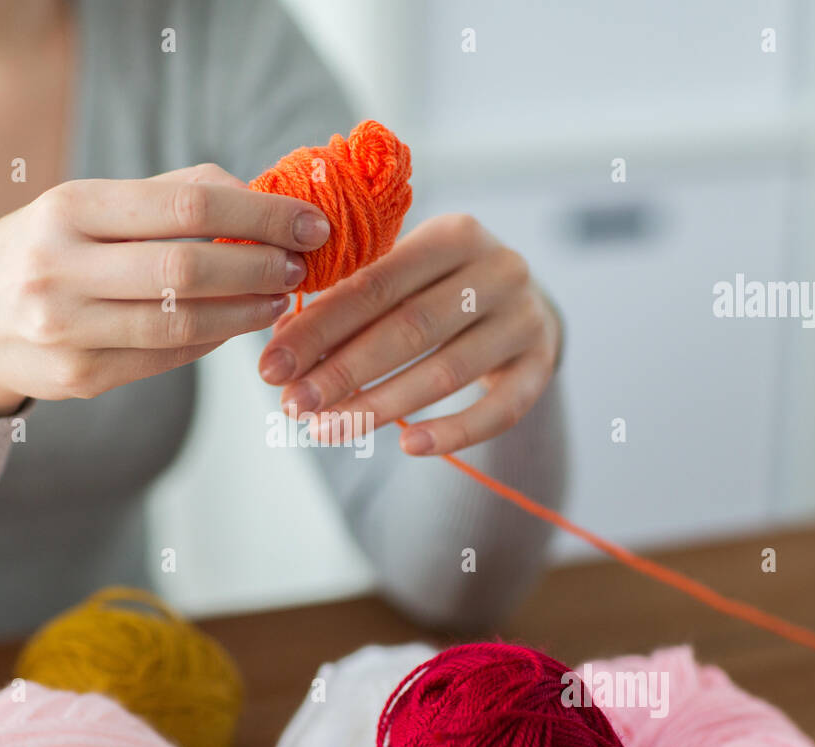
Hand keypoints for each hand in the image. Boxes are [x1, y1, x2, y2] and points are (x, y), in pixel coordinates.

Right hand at [0, 164, 330, 415]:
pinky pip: (168, 358)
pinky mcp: (80, 378)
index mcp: (65, 210)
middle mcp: (59, 269)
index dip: (261, 214)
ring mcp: (67, 331)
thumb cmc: (34, 252)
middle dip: (261, 266)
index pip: (187, 205)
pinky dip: (212, 340)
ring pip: (185, 323)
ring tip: (278, 297)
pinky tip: (236, 324)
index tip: (307, 222)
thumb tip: (254, 193)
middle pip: (191, 268)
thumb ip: (163, 197)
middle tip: (298, 265)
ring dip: (246, 312)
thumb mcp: (79, 207)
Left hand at [259, 214, 560, 454]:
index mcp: (454, 234)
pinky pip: (499, 409)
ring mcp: (525, 318)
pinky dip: (453, 432)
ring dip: (381, 406)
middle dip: (342, 372)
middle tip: (292, 406)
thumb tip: (281, 342)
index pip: (376, 284)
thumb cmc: (440, 290)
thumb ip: (349, 301)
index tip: (272, 366)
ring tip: (328, 431)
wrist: (524, 305)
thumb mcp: (402, 276)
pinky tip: (408, 446)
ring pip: (446, 371)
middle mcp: (498, 269)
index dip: (319, 328)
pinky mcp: (542, 364)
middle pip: (409, 328)